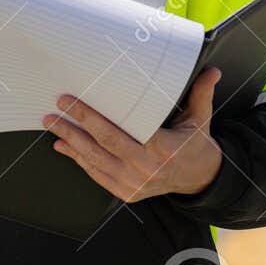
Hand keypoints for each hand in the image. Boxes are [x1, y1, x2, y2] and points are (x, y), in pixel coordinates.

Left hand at [42, 67, 223, 201]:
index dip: (94, 117)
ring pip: (95, 161)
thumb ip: (201, 93)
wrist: (198, 180)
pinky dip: (78, 160)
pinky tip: (63, 146)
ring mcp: (134, 184)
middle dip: (75, 126)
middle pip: (103, 145)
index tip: (75, 100)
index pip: (122, 131)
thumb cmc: (194, 143)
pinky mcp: (126, 193)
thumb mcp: (200, 118)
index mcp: (163, 149)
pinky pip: (97, 175)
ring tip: (53, 124)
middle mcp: (146, 170)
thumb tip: (213, 70)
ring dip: (70, 142)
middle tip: (56, 108)